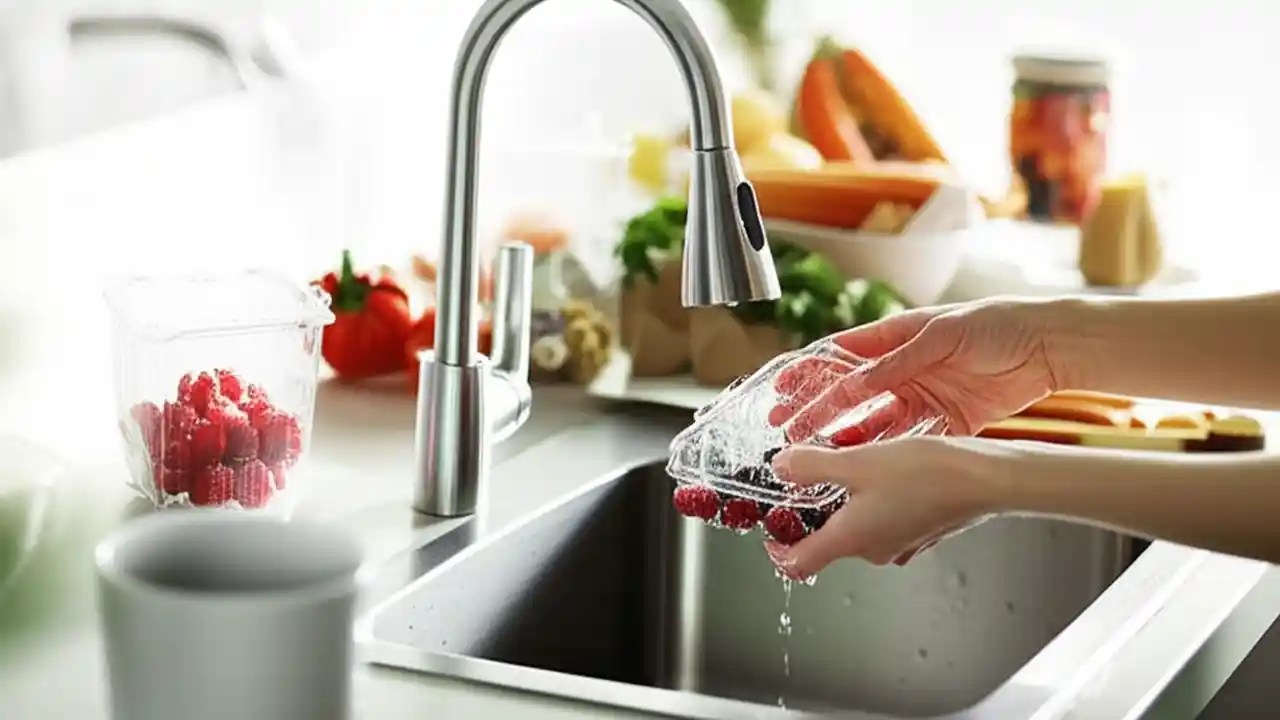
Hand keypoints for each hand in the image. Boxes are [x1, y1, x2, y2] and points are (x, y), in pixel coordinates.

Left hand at [765, 438, 1003, 576]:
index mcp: (849, 541)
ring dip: (845, 501)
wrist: (985, 479)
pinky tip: (882, 470)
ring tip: (848, 465)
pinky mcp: (919, 532)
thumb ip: (811, 467)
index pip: (797, 564)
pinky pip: (884, 520)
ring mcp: (898, 544)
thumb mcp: (856, 462)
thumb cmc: (928, 474)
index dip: (776, 549)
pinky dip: (873, 499)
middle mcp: (873, 550)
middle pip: (826, 541)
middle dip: (812, 512)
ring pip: (857, 527)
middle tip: (809, 478)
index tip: (769, 529)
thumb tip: (780, 468)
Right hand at [769, 299, 1063, 441]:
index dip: (811, 372)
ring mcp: (925, 397)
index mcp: (898, 338)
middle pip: (852, 394)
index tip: (782, 388)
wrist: (1049, 346)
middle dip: (818, 411)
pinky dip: (888, 453)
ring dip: (848, 436)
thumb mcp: (942, 335)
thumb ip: (898, 361)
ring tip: (819, 452)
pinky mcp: (947, 421)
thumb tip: (856, 382)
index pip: (843, 356)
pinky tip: (867, 465)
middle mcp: (906, 369)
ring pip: (876, 422)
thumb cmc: (999, 324)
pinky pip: (910, 440)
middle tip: (788, 429)